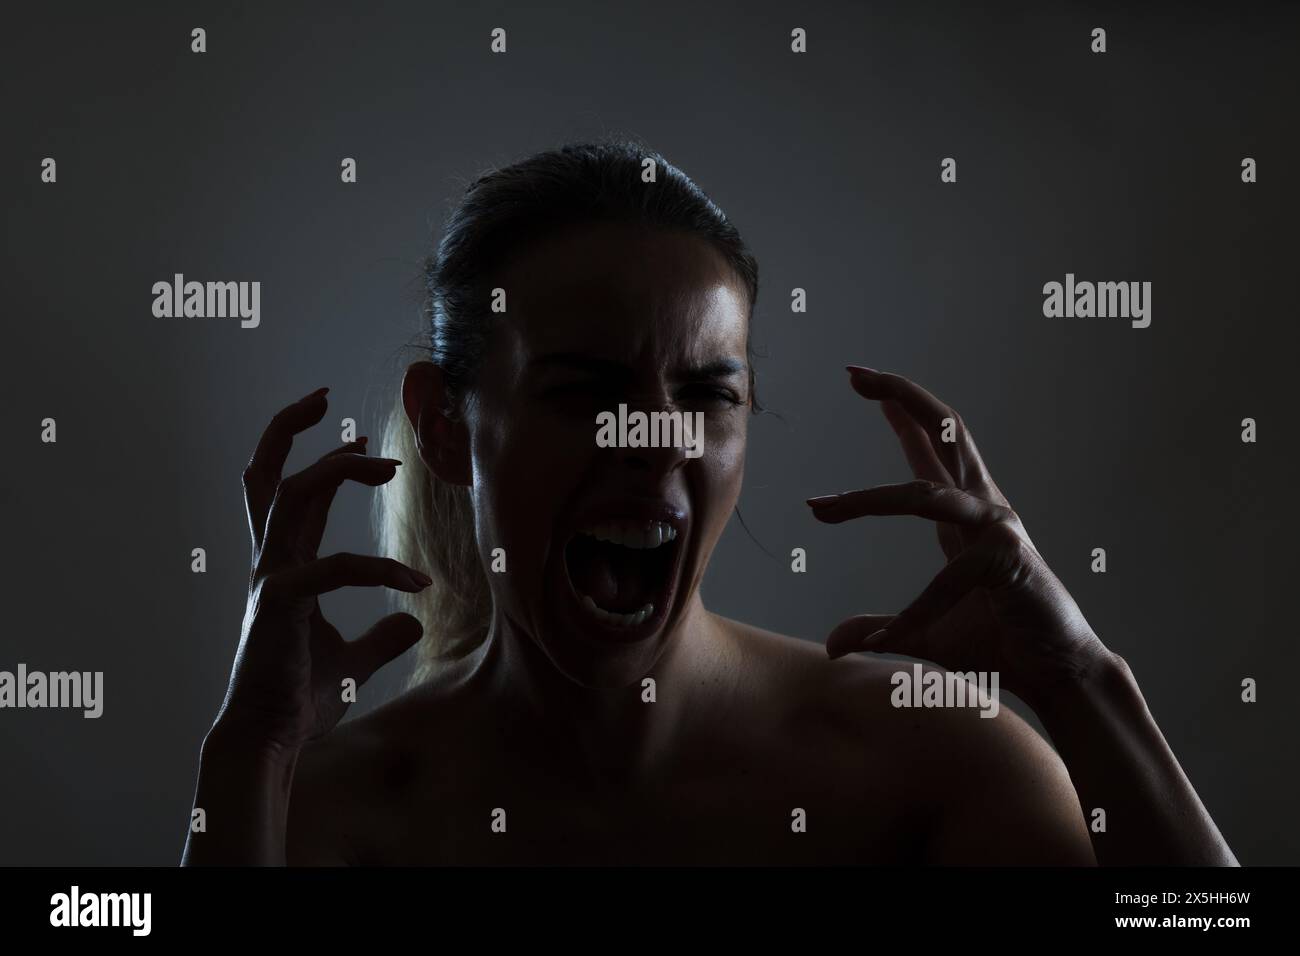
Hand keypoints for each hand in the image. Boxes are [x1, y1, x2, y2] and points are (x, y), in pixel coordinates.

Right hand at [213, 386, 430, 754]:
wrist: (269, 740)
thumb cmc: (298, 701)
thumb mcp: (351, 662)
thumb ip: (378, 639)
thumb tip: (411, 626)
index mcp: (284, 569)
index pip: (288, 496)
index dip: (317, 458)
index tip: (357, 439)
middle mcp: (270, 564)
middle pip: (268, 476)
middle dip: (293, 431)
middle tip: (336, 405)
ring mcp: (269, 579)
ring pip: (289, 496)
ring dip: (335, 470)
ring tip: (387, 464)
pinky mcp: (279, 603)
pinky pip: (334, 566)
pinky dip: (379, 569)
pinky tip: (418, 586)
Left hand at [807, 366, 1112, 710]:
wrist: (1058, 676)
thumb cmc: (1000, 645)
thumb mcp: (924, 636)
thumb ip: (880, 630)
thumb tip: (832, 644)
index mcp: (965, 516)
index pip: (930, 448)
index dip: (899, 411)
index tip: (861, 381)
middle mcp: (984, 509)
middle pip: (946, 431)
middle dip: (901, 397)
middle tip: (854, 373)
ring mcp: (999, 529)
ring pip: (925, 495)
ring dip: (867, 501)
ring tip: (818, 509)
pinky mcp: (1009, 561)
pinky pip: (946, 579)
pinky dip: (912, 612)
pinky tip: (884, 637)